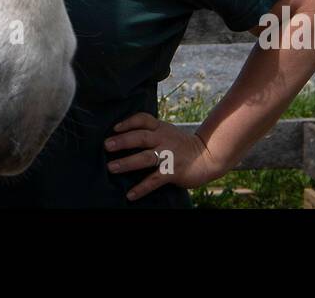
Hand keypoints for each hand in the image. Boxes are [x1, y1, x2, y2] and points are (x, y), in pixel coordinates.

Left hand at [104, 112, 225, 200]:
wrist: (207, 157)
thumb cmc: (181, 145)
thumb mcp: (167, 132)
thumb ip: (151, 132)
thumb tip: (123, 135)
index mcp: (161, 128)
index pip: (143, 119)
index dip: (128, 122)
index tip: (114, 128)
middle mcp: (164, 139)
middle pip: (141, 137)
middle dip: (123, 141)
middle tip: (107, 145)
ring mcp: (169, 156)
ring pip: (145, 158)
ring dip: (127, 163)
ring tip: (111, 167)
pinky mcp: (173, 172)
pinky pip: (154, 180)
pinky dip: (142, 188)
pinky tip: (130, 194)